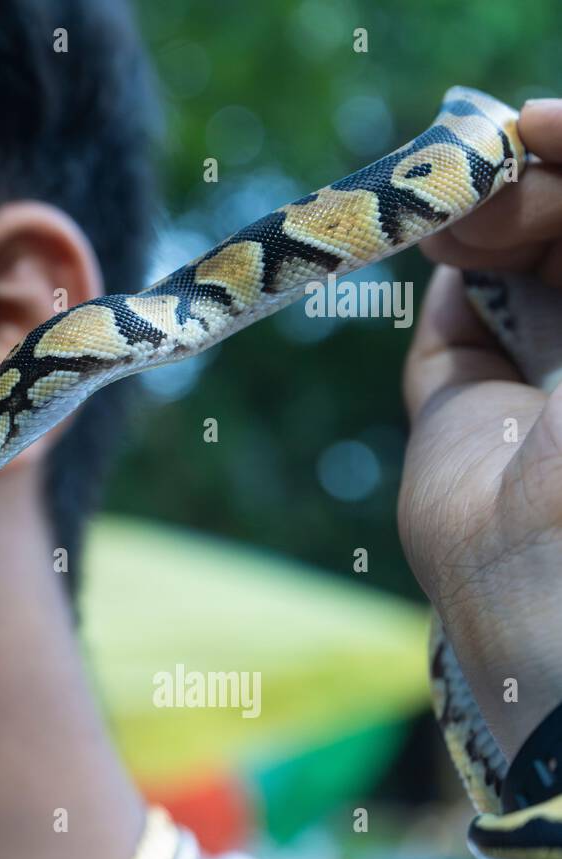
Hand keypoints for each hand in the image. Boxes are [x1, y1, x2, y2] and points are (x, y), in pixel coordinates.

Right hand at [400, 99, 561, 761]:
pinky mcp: (464, 410)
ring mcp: (539, 380)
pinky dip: (448, 276)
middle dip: (534, 189)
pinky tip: (439, 246)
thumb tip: (545, 134)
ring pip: (511, 262)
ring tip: (454, 207)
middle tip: (493, 169)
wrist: (557, 603)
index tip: (537, 126)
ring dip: (482, 220)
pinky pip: (455, 323)